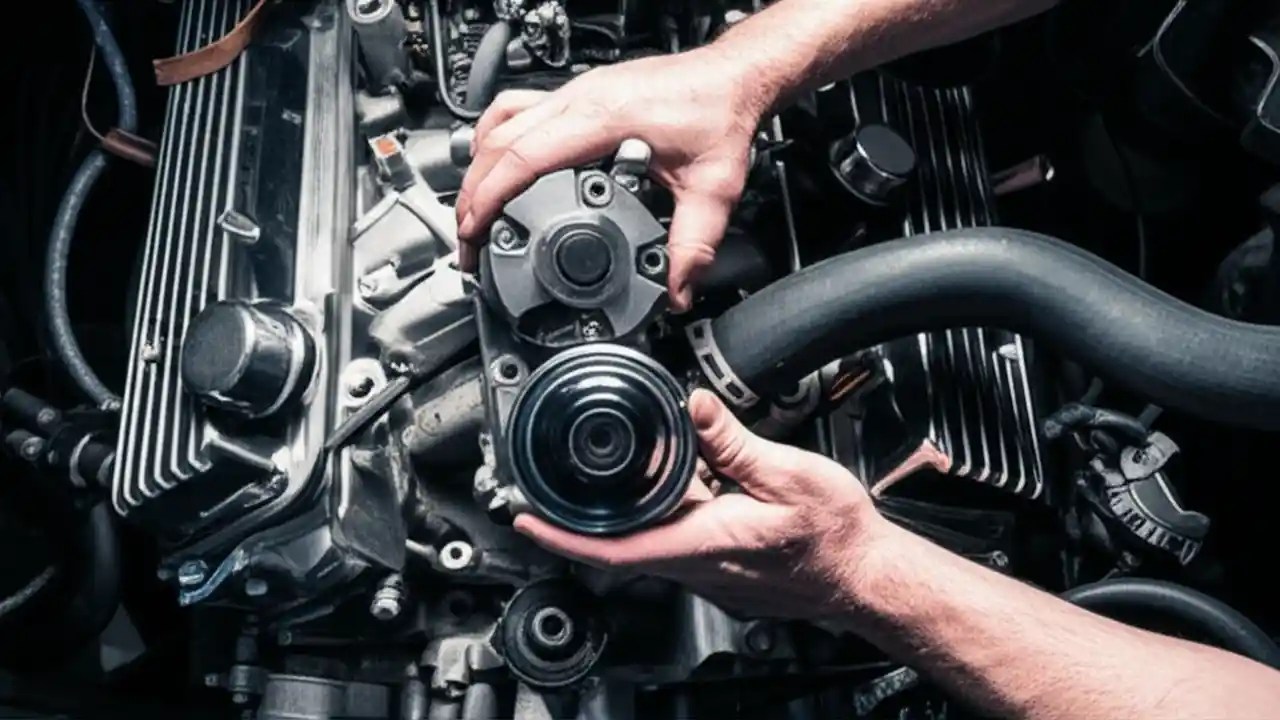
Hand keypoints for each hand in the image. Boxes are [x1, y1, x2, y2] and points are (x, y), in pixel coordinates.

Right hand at [455, 48, 767, 310]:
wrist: (734, 77)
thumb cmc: (721, 113)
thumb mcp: (714, 187)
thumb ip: (693, 243)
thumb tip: (676, 288)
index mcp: (603, 118)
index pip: (523, 156)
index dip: (489, 196)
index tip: (474, 232)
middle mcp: (581, 99)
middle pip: (498, 141)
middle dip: (472, 193)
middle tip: (468, 240)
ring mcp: (576, 92)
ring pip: (502, 122)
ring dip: (479, 165)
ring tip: (473, 208)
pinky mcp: (580, 95)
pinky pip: (519, 109)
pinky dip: (498, 139)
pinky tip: (496, 163)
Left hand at [513, 389, 891, 623]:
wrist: (867, 574)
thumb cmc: (837, 536)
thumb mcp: (789, 474)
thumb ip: (735, 441)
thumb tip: (695, 406)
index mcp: (706, 542)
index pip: (614, 547)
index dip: (562, 534)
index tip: (526, 519)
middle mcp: (700, 566)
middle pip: (624, 539)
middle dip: (589, 509)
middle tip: (560, 476)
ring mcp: (710, 573)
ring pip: (652, 537)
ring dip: (636, 505)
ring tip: (641, 464)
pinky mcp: (722, 570)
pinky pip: (678, 539)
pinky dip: (668, 511)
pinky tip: (688, 483)